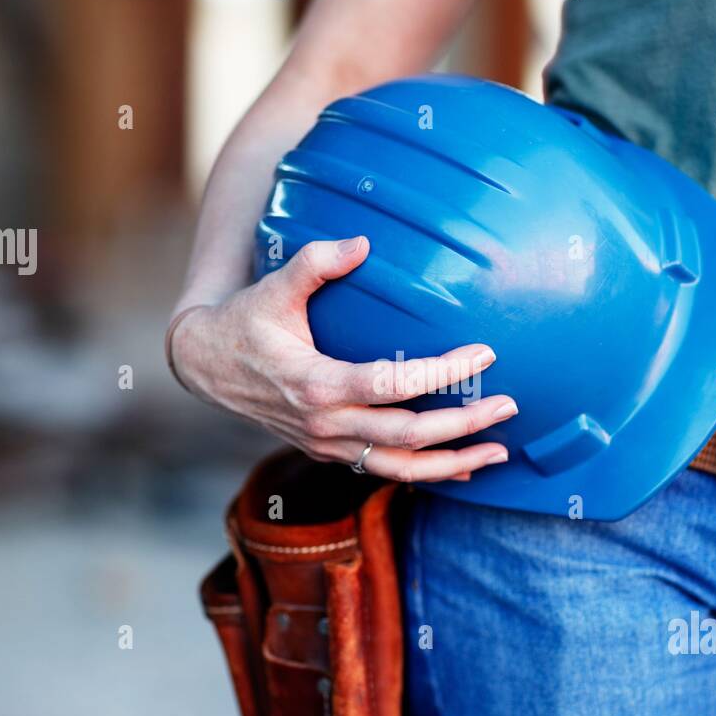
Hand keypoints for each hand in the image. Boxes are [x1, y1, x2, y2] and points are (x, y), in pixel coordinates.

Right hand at [170, 236, 515, 482]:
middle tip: (509, 405)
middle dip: (464, 424)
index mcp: (317, 385)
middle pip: (409, 437)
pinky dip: (428, 473)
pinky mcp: (332, 452)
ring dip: (455, 462)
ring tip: (499, 451)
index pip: (392, 385)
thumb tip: (361, 242)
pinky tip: (464, 467)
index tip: (483, 354)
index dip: (442, 373)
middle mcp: (326, 425)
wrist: (206, 366)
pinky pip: (387, 471)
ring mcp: (329, 445)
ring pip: (402, 468)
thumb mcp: (273, 286)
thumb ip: (316, 262)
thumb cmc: (245, 322)